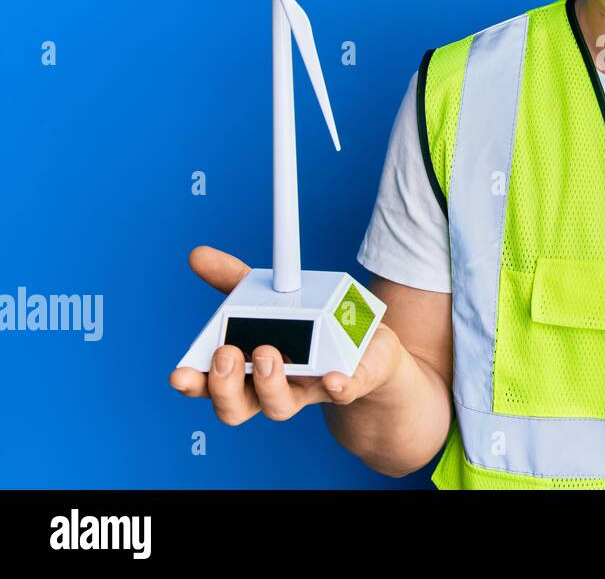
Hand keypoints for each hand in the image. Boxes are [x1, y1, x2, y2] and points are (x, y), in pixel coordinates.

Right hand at [169, 245, 406, 424]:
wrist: (368, 349)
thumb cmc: (308, 326)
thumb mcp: (272, 298)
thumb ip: (234, 279)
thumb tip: (197, 255)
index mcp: (246, 370)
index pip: (209, 386)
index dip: (193, 383)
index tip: (179, 374)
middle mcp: (270, 389)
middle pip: (236, 407)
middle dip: (225, 385)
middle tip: (227, 354)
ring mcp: (308, 390)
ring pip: (279, 407)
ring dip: (270, 383)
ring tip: (268, 352)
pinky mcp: (347, 384)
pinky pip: (341, 392)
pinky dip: (337, 386)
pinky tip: (333, 377)